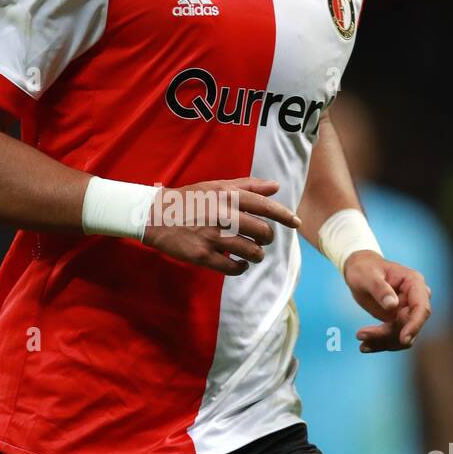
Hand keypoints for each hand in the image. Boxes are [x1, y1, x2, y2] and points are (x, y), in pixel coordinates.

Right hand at [141, 177, 299, 274]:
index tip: (296, 223)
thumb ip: (247, 186)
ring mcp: (213, 236)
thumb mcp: (217, 186)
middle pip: (262, 231)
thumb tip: (276, 186)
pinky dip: (241, 267)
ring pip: (251, 251)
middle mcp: (222, 215)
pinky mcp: (203, 255)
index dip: (284, 216)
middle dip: (267, 238)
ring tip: (252, 253)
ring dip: (256, 255)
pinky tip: (239, 263)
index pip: (264, 206)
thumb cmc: (190, 199)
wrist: (156, 215)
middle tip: (262, 239)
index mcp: (227, 197)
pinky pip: (233, 267)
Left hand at [344, 252, 431, 351]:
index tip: (404, 340)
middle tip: (360, 335)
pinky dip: (380, 343)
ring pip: (403, 335)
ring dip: (382, 341)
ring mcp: (409, 310)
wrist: (359, 271)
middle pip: (410, 325)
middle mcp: (416, 298)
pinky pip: (394, 337)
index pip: (421, 307)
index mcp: (414, 282)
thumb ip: (380, 289)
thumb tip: (393, 305)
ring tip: (360, 339)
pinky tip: (364, 346)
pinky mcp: (399, 320)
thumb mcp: (368, 276)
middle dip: (389, 335)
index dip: (415, 325)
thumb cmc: (364, 269)